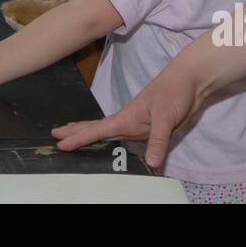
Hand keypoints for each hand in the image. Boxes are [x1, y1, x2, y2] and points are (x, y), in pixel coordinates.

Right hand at [52, 60, 200, 167]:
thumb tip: (151, 164)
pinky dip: (111, 139)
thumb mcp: (166, 117)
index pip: (98, 130)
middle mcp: (127, 122)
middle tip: (55, 134)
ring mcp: (137, 125)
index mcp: (126, 117)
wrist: (190, 82)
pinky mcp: (148, 128)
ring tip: (73, 135)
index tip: (59, 142)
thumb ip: (158, 140)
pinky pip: (124, 137)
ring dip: (89, 134)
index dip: (78, 137)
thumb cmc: (174, 93)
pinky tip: (109, 143)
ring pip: (108, 132)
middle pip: (96, 128)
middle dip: (76, 131)